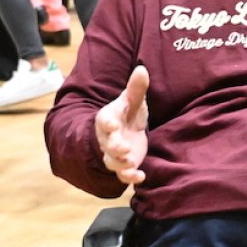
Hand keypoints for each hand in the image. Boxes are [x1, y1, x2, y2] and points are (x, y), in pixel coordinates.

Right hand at [95, 65, 149, 184]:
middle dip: (114, 147)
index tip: (113, 125)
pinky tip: (141, 177)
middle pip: (107, 145)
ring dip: (121, 165)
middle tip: (124, 148)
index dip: (107, 124)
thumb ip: (137, 88)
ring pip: (113, 162)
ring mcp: (115, 153)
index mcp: (108, 119)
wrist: (126, 130)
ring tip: (131, 163)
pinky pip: (123, 174)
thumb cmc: (128, 113)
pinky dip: (130, 177)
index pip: (104, 121)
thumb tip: (142, 68)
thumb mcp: (133, 100)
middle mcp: (108, 138)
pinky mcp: (125, 165)